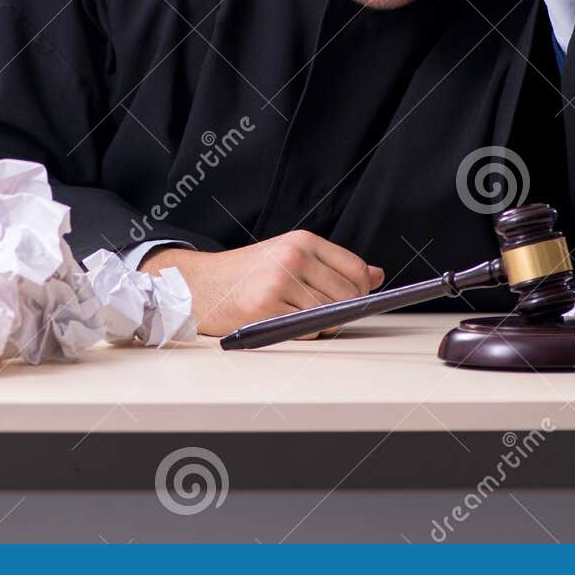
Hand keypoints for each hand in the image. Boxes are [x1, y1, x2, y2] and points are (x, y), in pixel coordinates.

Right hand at [139, 231, 383, 337]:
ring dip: (321, 325)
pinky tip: (284, 324)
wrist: (198, 285)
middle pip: (348, 296)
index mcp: (302, 241)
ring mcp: (279, 282)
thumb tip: (377, 275)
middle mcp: (293, 257)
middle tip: (320, 315)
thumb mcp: (289, 256)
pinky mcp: (265, 308)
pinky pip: (306, 330)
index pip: (356, 270)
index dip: (361, 292)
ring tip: (298, 318)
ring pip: (329, 316)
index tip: (351, 301)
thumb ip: (332, 266)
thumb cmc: (245, 274)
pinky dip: (302, 333)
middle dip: (342, 312)